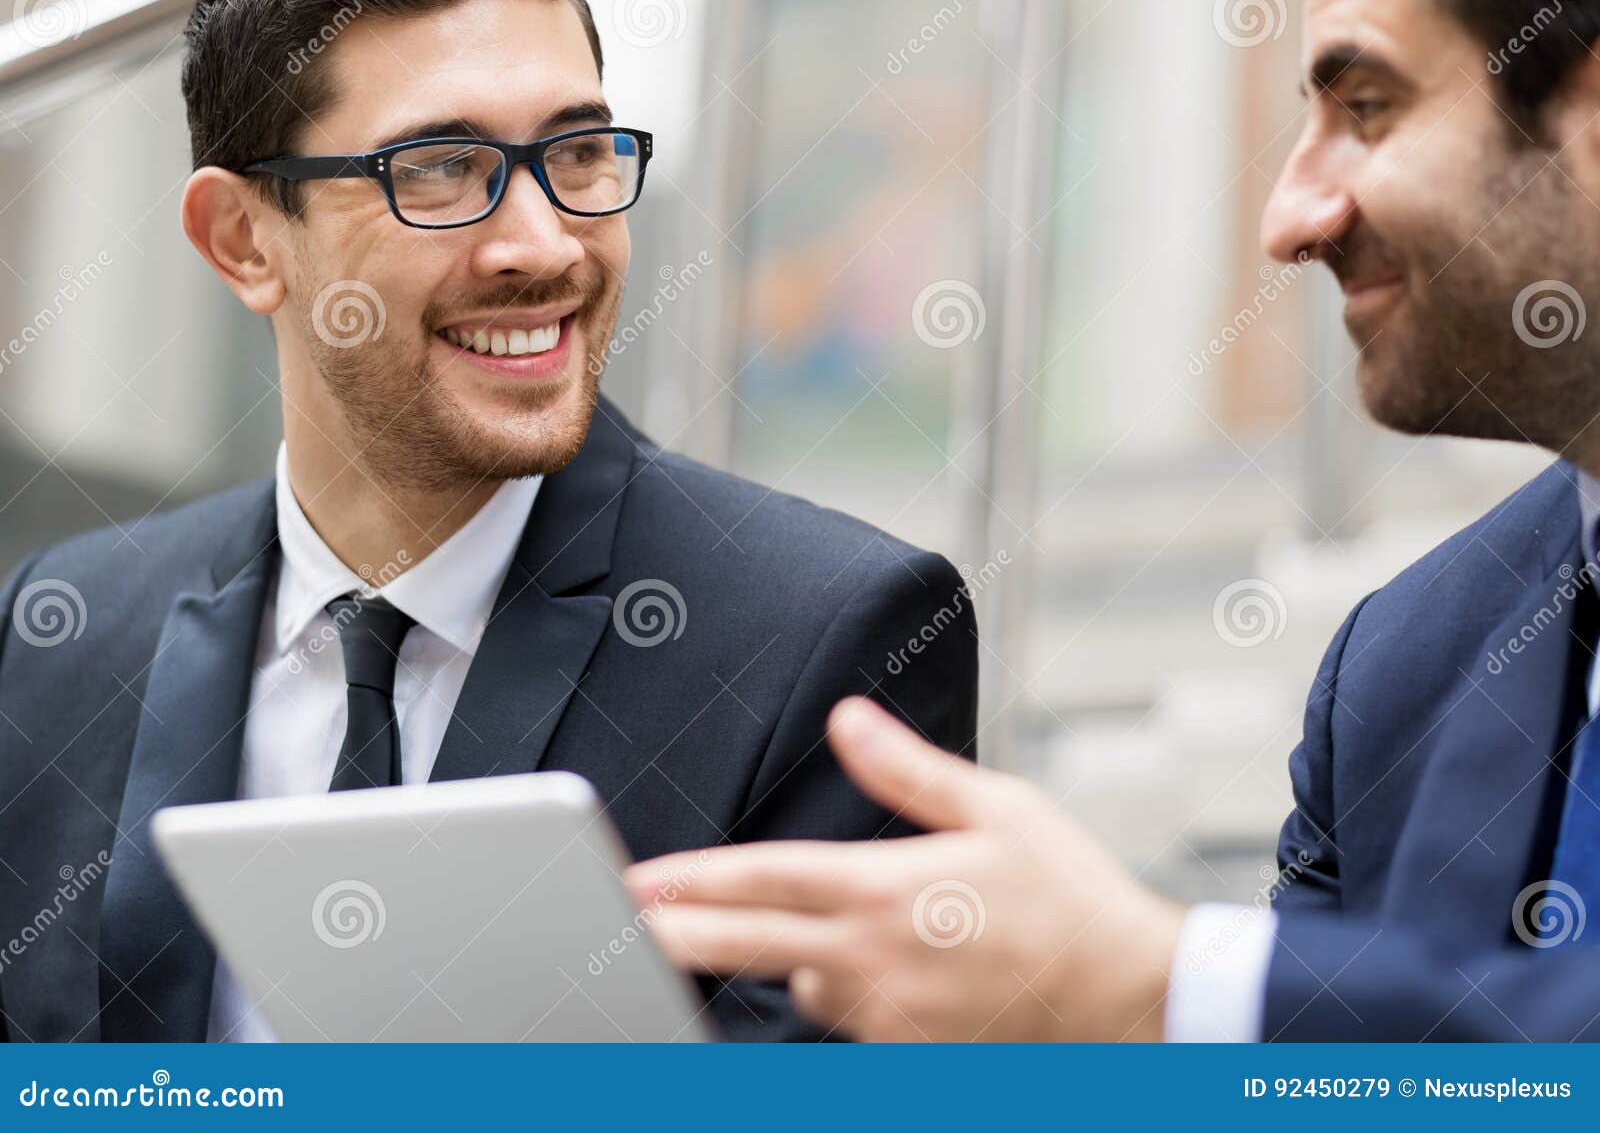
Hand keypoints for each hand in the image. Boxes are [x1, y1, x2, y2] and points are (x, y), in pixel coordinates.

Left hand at [627, 696, 1186, 1041]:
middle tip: (620, 927)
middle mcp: (872, 959)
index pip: (763, 882)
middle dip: (677, 934)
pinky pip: (848, 1015)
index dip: (690, 882)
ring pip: (803, 981)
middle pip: (747, 944)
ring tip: (818, 930)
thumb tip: (846, 719)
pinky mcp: (907, 1054)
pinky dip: (843, 988)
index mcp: (885, 891)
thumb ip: (907, 768)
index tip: (636, 881)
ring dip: (790, 957)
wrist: (1128, 999)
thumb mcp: (997, 809)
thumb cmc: (1069, 897)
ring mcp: (886, 1016)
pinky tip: (877, 967)